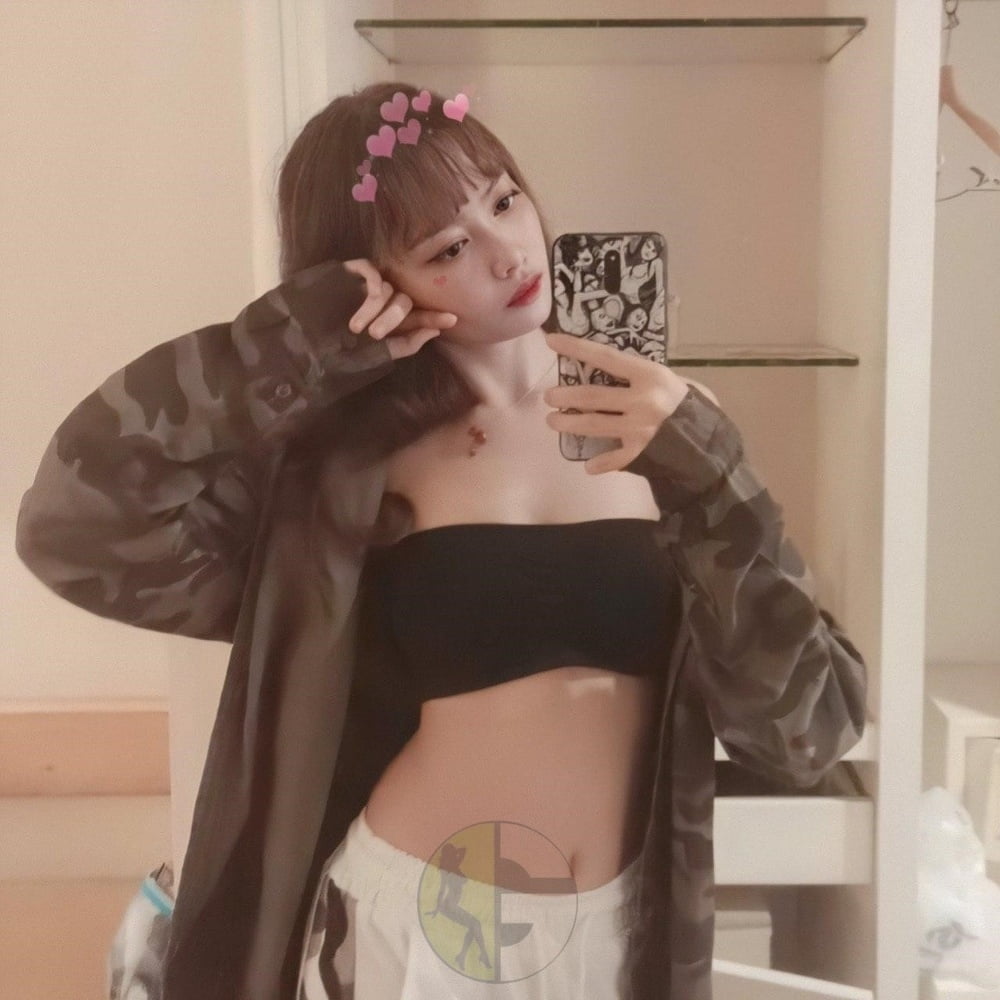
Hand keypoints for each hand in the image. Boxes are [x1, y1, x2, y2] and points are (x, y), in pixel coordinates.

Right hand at [343, 259, 456, 359]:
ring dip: (373, 309)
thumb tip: (434, 331)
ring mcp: (367, 285)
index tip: (452, 320)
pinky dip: (374, 283)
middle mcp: (384, 301)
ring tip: (356, 327)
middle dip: (392, 319)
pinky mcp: (351, 272)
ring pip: (387, 289)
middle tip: (374, 334)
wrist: (304, 340)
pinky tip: (370, 295)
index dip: (434, 316)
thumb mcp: (377, 354)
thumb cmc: (340, 350)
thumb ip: (406, 344)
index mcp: (391, 320)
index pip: (418, 315)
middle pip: (404, 302)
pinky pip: (372, 270)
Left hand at [542, 332, 691, 474]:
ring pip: (593, 425)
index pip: (605, 357)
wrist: (715, 443)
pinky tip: (588, 465)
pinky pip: (613, 459)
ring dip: (568, 424)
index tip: (552, 341)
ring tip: (553, 421)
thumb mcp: (678, 381)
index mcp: (649, 375)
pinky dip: (599, 464)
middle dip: (565, 396)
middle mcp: (640, 400)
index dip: (576, 348)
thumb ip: (649, 378)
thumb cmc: (696, 406)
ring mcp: (638, 428)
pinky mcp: (640, 453)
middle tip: (549, 397)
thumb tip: (622, 371)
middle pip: (591, 396)